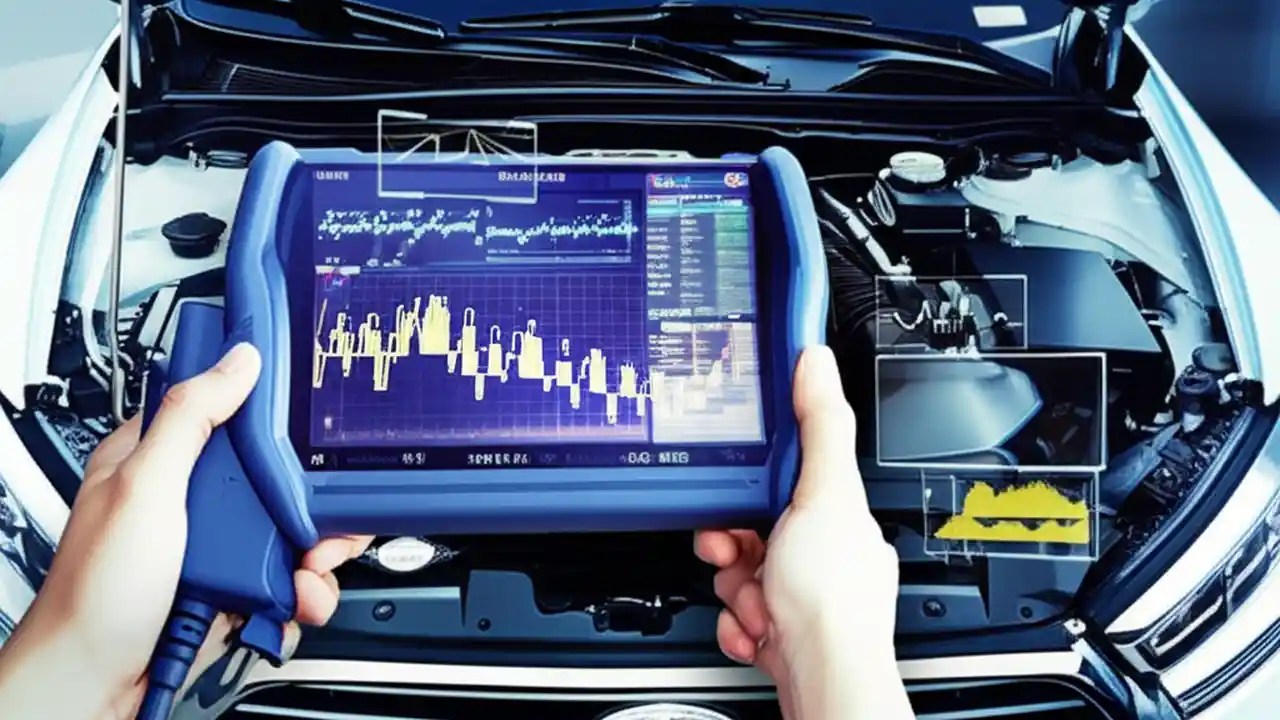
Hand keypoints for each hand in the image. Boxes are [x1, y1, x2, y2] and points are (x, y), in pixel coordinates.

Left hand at [0, 343, 372, 719]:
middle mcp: (188, 500)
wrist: (95, 685)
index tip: (314, 423)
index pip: (226, 411)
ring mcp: (212, 547)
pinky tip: (290, 603)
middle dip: (309, 506)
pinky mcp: (231, 589)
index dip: (273, 414)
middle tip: (320, 523)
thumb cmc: (95, 591)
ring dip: (311, 559)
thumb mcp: (145, 488)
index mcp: (158, 459)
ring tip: (305, 575)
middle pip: (275, 479)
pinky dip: (298, 595)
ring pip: (289, 534)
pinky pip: (285, 580)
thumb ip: (191, 419)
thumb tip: (239, 360)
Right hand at [695, 346, 909, 719]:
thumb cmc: (833, 602)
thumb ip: (819, 425)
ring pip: (739, 574)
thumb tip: (816, 360)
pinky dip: (737, 625)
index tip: (734, 496)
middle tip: (734, 556)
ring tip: (753, 603)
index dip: (750, 486)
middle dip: (732, 549)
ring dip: (734, 590)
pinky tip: (753, 629)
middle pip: (750, 530)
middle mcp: (825, 555)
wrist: (826, 681)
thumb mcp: (824, 493)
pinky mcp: (783, 635)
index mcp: (838, 515)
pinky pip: (738, 615)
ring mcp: (803, 598)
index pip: (784, 480)